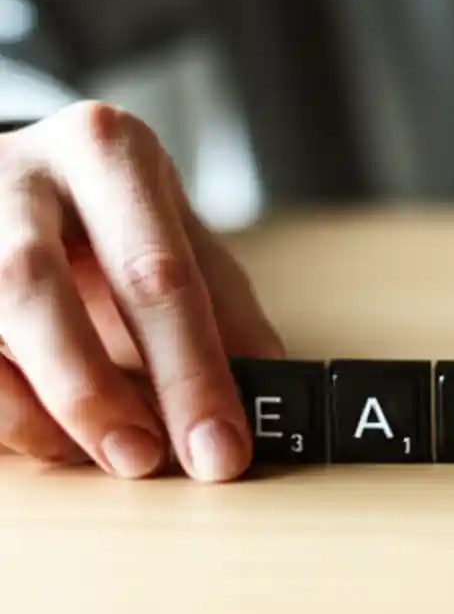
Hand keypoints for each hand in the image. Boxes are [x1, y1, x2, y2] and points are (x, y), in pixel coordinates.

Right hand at [0, 102, 282, 480]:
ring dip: (32, 410)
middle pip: (34, 285)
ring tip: (94, 453)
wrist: (21, 178)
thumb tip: (267, 399)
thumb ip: (225, 316)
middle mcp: (17, 170)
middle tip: (142, 460)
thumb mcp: (180, 241)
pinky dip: (0, 411)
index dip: (190, 371)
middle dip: (92, 392)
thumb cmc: (110, 219)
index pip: (154, 271)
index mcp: (107, 152)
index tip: (219, 449)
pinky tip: (44, 434)